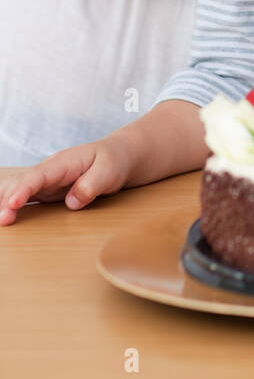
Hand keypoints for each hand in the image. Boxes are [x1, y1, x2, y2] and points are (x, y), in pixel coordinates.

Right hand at [0, 133, 135, 224]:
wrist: (118, 156)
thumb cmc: (113, 161)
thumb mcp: (109, 171)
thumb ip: (91, 185)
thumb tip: (72, 203)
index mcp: (62, 163)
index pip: (37, 176)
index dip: (23, 190)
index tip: (13, 204)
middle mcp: (48, 171)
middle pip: (19, 182)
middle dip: (6, 200)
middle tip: (2, 221)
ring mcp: (44, 182)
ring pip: (15, 189)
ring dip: (4, 204)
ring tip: (1, 222)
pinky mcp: (45, 192)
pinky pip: (22, 198)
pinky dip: (8, 206)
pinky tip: (4, 217)